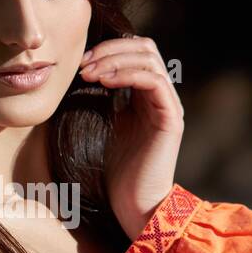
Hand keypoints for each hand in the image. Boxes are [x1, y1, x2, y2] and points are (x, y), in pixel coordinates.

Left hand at [78, 35, 183, 240]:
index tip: (80, 63)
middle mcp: (162, 96)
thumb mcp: (107, 125)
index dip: (109, 49)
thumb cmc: (118, 171)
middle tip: (83, 64)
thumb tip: (84, 72)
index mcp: (147, 96)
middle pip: (146, 47)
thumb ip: (104, 99)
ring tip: (90, 73)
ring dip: (115, 60)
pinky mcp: (171, 118)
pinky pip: (154, 81)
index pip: (136, 52)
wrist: (135, 204)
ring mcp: (169, 105)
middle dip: (111, 49)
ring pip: (150, 59)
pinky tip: (104, 82)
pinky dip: (127, 74)